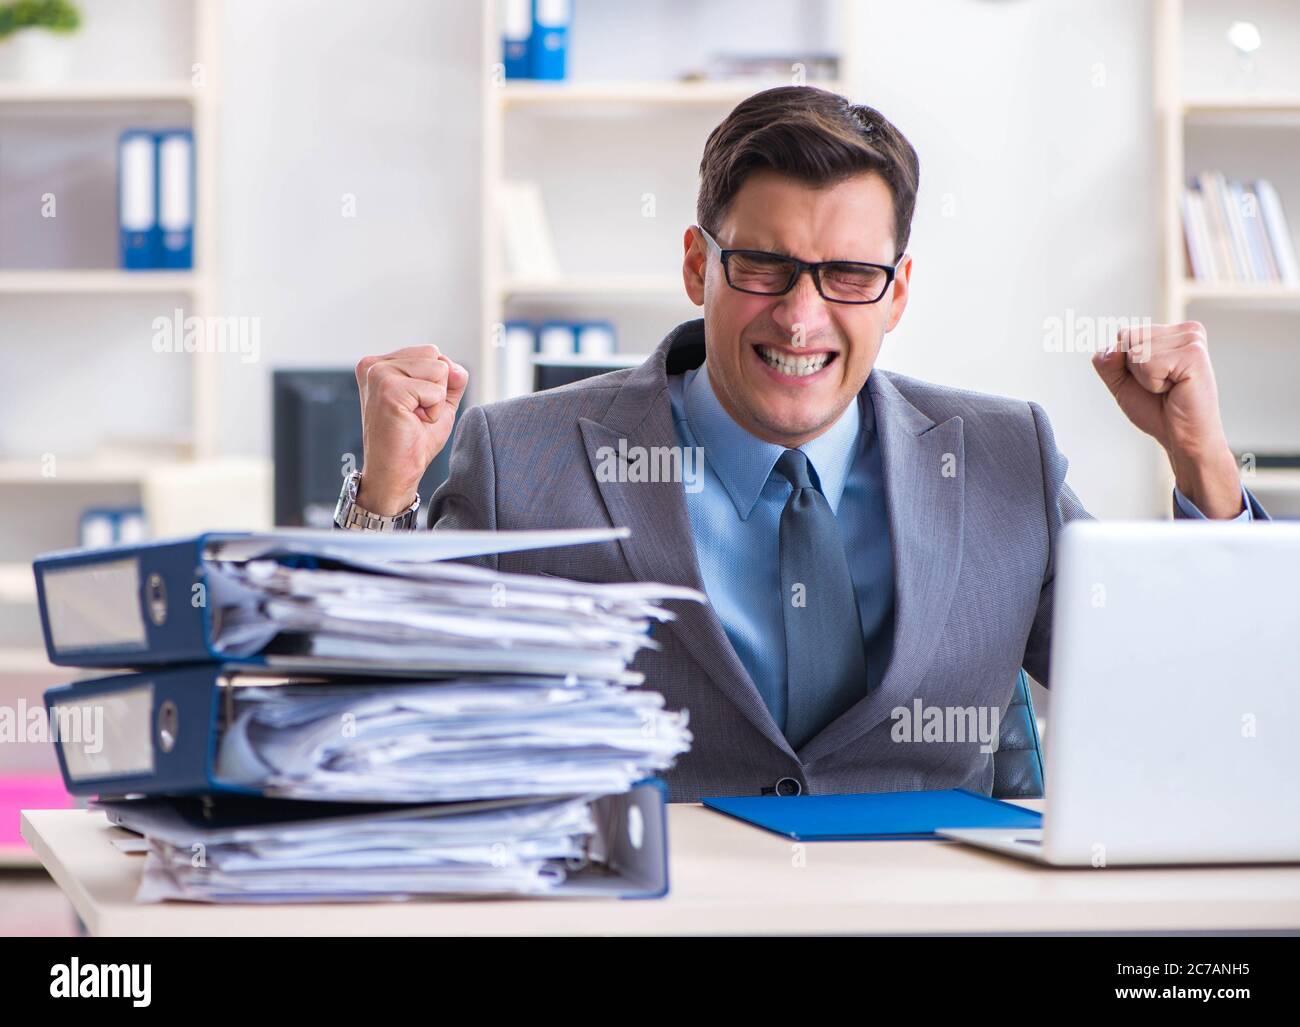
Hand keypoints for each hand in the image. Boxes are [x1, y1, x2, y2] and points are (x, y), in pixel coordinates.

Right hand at [354, 344, 468, 514]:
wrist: (395, 473)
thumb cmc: (412, 440)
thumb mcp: (439, 402)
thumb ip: (451, 379)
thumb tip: (456, 367)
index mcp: (380, 364)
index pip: (431, 352)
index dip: (435, 383)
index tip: (414, 406)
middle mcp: (374, 364)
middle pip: (435, 355)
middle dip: (437, 388)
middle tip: (415, 414)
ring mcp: (379, 375)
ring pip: (438, 369)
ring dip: (435, 400)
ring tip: (413, 418)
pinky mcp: (388, 390)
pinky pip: (436, 390)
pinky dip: (433, 411)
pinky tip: (412, 423)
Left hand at [1092, 320, 1242, 518]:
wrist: (1182, 438)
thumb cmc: (1158, 410)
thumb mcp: (1122, 383)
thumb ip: (1107, 362)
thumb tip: (1113, 347)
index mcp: (1172, 332)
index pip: (1124, 334)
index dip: (1125, 364)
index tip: (1151, 380)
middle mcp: (1186, 330)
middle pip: (1127, 337)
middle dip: (1133, 370)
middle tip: (1161, 386)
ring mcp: (1193, 339)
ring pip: (1135, 351)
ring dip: (1145, 378)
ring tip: (1169, 388)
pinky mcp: (1194, 354)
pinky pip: (1148, 364)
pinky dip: (1153, 383)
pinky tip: (1175, 389)